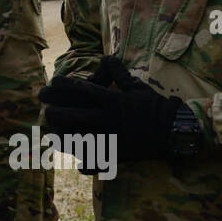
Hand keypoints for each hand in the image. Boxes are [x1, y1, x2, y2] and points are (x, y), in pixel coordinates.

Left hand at [39, 55, 182, 164]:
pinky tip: (77, 163)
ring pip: (80, 141)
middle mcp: (110, 120)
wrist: (175, 130)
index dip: (65, 86)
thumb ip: (118, 73)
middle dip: (57, 114)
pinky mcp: (119, 156)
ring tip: (53, 137)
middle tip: (46, 112)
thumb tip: (107, 57)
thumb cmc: (154, 105)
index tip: (52, 82)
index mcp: (113, 101)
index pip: (84, 90)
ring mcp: (113, 139)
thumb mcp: (136, 86)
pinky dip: (87, 164)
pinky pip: (98, 162)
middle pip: (75, 117)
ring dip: (64, 140)